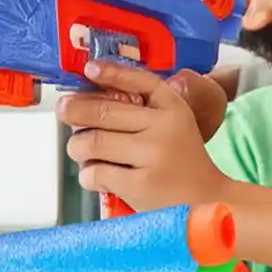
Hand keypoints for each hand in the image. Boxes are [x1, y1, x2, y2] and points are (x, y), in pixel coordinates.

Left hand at [58, 61, 227, 211]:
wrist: (207, 203)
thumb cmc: (182, 165)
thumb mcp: (175, 128)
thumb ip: (144, 113)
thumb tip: (90, 102)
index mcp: (174, 109)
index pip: (141, 81)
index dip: (112, 73)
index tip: (89, 68)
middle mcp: (164, 128)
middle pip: (104, 112)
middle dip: (75, 110)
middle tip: (64, 110)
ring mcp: (152, 156)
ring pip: (92, 142)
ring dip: (77, 147)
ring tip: (81, 151)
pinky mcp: (139, 185)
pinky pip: (95, 173)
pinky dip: (88, 175)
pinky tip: (97, 176)